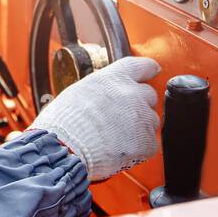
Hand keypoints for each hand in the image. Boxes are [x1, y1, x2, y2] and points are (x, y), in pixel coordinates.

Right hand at [29, 56, 160, 180]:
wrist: (65, 148)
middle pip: (149, 95)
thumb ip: (101, 91)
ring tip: (116, 138)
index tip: (153, 70)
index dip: (148, 69)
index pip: (141, 66)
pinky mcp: (146, 142)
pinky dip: (138, 150)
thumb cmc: (63, 123)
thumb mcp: (78, 92)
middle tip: (121, 118)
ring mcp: (142, 117)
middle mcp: (132, 94)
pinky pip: (149, 144)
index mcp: (114, 79)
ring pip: (150, 121)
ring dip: (139, 128)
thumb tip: (105, 97)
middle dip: (139, 105)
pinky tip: (119, 151)